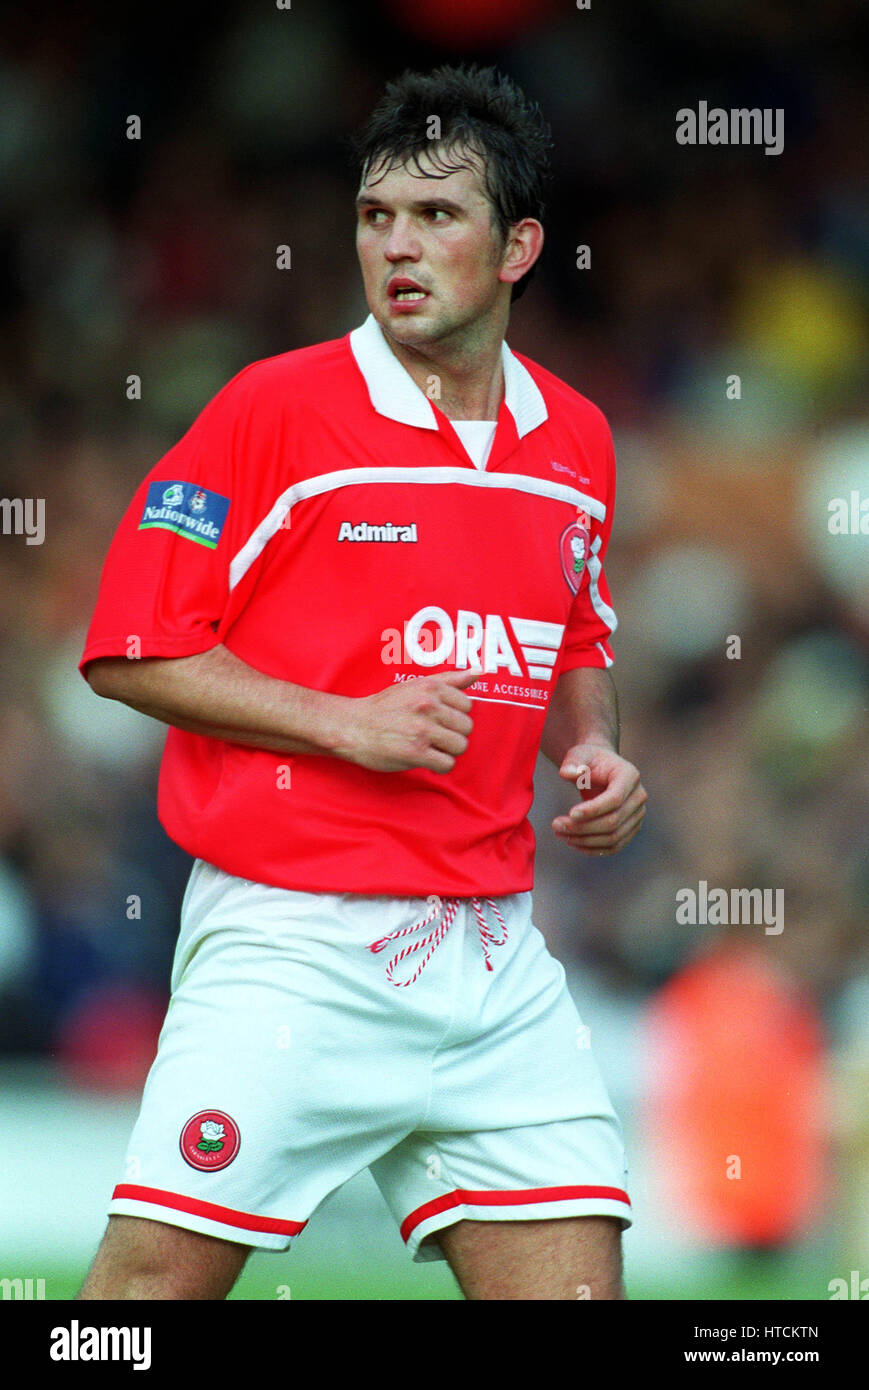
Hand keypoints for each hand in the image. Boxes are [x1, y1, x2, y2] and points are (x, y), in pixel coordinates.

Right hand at [340, 668, 477, 772]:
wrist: (354, 727)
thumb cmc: (385, 707)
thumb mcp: (415, 685)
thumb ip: (449, 679)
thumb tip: (478, 671)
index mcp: (430, 688)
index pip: (467, 705)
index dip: (454, 716)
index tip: (438, 720)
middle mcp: (428, 706)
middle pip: (466, 727)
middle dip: (452, 734)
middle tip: (433, 736)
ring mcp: (422, 729)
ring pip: (460, 746)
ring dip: (447, 751)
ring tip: (430, 748)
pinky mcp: (415, 752)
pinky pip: (447, 763)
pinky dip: (440, 766)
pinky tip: (426, 760)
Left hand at [552, 744, 645, 854]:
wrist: (602, 768)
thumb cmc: (590, 760)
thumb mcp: (579, 754)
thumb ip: (573, 762)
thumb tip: (568, 773)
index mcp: (629, 776)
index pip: (615, 799)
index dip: (593, 809)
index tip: (570, 813)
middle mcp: (638, 797)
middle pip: (613, 821)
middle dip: (583, 828)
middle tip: (556, 825)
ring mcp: (637, 815)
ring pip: (613, 837)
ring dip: (585, 840)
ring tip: (560, 833)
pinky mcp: (630, 829)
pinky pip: (614, 846)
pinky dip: (593, 849)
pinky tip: (572, 842)